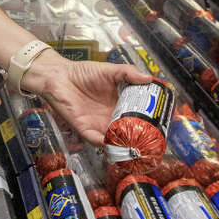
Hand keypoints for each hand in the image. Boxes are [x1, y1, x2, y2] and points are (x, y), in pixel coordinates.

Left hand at [22, 49, 152, 143]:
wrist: (59, 75)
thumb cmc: (82, 73)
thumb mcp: (111, 71)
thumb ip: (129, 73)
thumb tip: (149, 78)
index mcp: (117, 105)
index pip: (135, 117)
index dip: (146, 122)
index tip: (159, 125)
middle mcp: (109, 117)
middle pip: (126, 132)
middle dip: (137, 138)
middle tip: (151, 141)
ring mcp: (97, 124)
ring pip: (113, 140)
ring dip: (123, 144)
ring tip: (136, 147)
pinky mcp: (84, 128)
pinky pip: (96, 140)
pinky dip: (104, 143)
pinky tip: (114, 142)